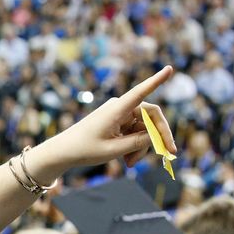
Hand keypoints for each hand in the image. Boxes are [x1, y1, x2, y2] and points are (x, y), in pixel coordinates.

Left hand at [27, 66, 176, 180]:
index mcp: (117, 109)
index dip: (156, 81)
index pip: (140, 91)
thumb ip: (138, 142)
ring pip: (143, 129)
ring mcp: (119, 115)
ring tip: (130, 164)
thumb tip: (157, 136)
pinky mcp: (118, 123)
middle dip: (156, 137)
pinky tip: (127, 160)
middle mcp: (120, 108)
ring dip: (142, 147)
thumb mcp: (114, 150)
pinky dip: (134, 147)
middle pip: (151, 118)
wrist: (63, 153)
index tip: (170, 68)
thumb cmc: (84, 149)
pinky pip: (134, 133)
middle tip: (169, 154)